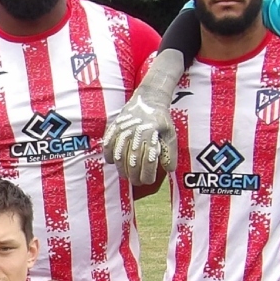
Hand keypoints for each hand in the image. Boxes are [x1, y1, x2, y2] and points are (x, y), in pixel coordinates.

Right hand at [101, 48, 184, 184]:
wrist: (149, 98)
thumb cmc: (161, 119)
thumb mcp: (171, 134)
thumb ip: (170, 152)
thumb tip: (169, 170)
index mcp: (151, 133)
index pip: (148, 160)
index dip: (148, 175)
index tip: (148, 181)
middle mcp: (136, 131)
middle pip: (132, 161)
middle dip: (134, 176)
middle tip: (137, 182)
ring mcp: (123, 128)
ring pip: (119, 156)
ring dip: (121, 170)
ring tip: (126, 176)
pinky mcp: (115, 126)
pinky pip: (108, 144)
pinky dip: (109, 155)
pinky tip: (113, 162)